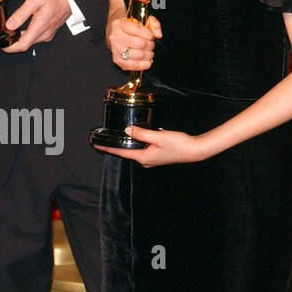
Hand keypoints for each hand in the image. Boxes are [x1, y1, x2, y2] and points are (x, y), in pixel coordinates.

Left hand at [2, 0, 71, 51]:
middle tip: (4, 35)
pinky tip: (21, 28)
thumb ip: (21, 14)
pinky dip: (26, 36)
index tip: (2, 45)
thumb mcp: (34, 0)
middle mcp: (44, 34)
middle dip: (12, 43)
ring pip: (30, 42)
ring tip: (10, 31)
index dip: (10, 47)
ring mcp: (48, 34)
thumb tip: (9, 25)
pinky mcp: (49, 32)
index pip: (22, 45)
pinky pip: (35, 38)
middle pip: (25, 45)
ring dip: (19, 39)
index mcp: (40, 26)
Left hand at [93, 126, 207, 166]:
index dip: (107, 148)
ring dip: (126, 144)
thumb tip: (128, 130)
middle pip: (126, 152)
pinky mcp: (158, 156)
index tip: (96, 145)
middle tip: (103, 140)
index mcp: (143, 157)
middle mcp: (146, 161)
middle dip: (115, 146)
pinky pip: (143, 149)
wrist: (195, 150)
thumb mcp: (158, 137)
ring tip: (116, 138)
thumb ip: (142, 133)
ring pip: (135, 150)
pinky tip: (137, 137)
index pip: (121, 152)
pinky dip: (137, 143)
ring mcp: (152, 159)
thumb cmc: (179, 144)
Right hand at [107, 12, 161, 70]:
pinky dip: (145, 64)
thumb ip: (154, 24)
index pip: (138, 30)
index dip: (149, 34)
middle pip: (140, 44)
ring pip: (139, 56)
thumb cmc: (130, 26)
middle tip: (151, 43)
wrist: (116, 32)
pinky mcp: (118, 61)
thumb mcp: (142, 19)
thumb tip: (158, 34)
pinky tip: (147, 60)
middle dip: (150, 45)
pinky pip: (135, 66)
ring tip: (149, 51)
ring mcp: (116, 50)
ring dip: (149, 55)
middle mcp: (115, 37)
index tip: (151, 36)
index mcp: (119, 24)